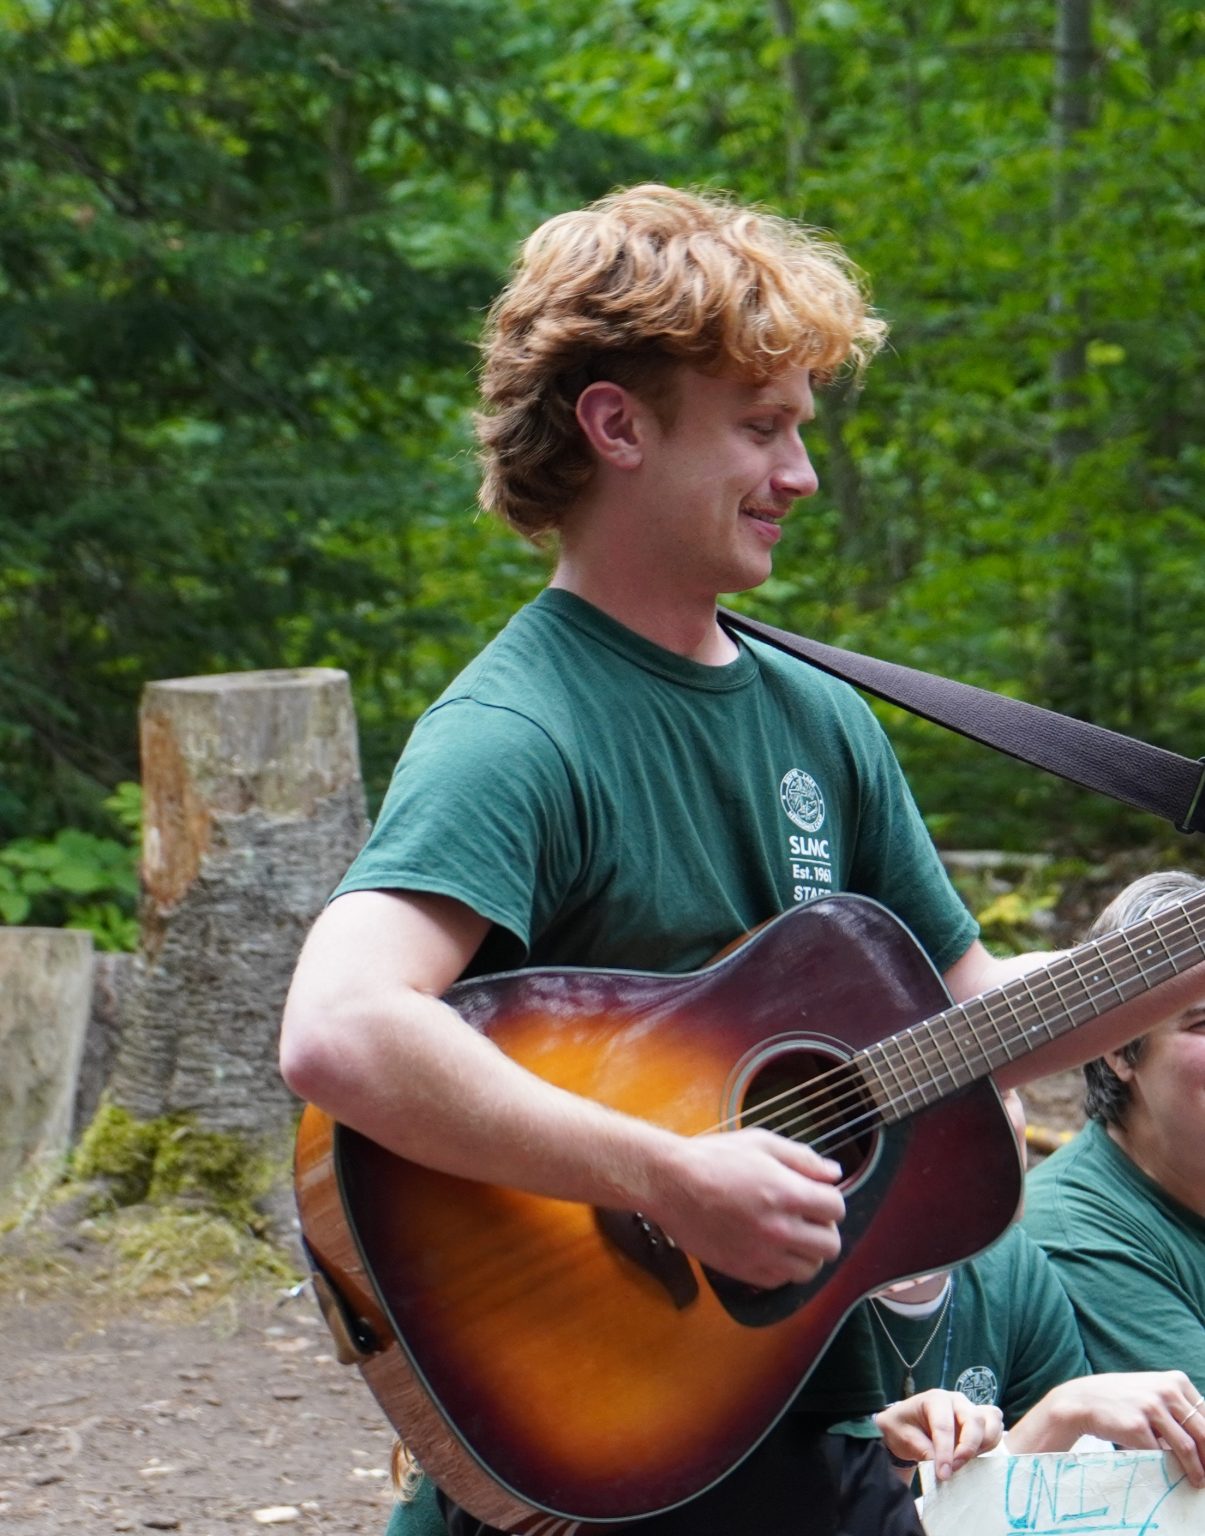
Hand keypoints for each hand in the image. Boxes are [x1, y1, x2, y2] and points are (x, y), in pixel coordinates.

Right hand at [644, 1128, 844, 1288]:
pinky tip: (769, 1248)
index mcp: (786, 1193)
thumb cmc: (714, 1158)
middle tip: (806, 1217)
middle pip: (831, 1245)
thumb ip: (802, 1158)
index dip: (829, 1199)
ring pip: (810, 1269)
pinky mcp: (743, 1271)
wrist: (670, 1184)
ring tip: (789, 1235)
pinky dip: (782, 1268)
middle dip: (824, 1229)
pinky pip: (781, 1281)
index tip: (816, 1195)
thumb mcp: (760, 1143)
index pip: (836, 1207)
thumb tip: (834, 1173)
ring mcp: (762, 1255)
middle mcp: (779, 1229)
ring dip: (806, 1252)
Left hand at [875, 1390, 1002, 1482]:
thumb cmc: (903, 1428)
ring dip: (982, 1447)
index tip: (943, 1475)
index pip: (944, 1426)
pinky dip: (990, 1445)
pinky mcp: (980, 1421)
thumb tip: (945, 1469)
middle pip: (973, 1421)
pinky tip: (973, 1457)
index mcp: (934, 1399)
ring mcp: (971, 1409)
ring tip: (964, 1462)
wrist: (906, 1425)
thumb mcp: (904, 1438)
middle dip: (966, 1449)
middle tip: (954, 1470)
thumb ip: (924, 1451)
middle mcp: (956, 1400)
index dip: (945, 1453)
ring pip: (990, 1424)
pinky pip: (995, 1430)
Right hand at [1010, 1371, 1204, 1487]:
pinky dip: (1168, 1467)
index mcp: (1175, 1380)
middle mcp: (1166, 1390)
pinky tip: (1168, 1473)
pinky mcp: (1137, 1426)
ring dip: (1196, 1470)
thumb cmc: (1123, 1400)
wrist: (1083, 1400)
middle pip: (1203, 1432)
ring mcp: (1151, 1407)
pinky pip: (1161, 1454)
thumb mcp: (1153, 1393)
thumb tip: (1204, 1443)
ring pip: (1187, 1447)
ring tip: (1198, 1481)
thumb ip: (1179, 1408)